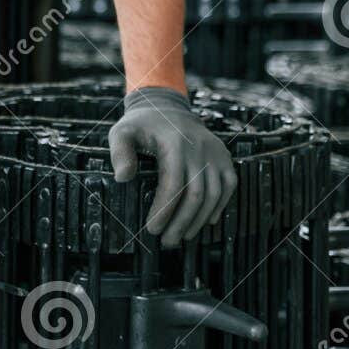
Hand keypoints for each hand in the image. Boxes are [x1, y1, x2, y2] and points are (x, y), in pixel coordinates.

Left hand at [108, 85, 237, 246]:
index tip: (153, 229)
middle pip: (196, 194)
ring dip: (199, 220)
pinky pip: (228, 185)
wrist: (166, 106)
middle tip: (167, 241)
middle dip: (181, 222)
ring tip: (183, 236)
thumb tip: (122, 178)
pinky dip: (219, 206)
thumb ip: (120, 153)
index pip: (173, 183)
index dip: (165, 210)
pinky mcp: (223, 156)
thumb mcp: (121, 132)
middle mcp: (199, 148)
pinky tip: (206, 221)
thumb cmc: (141, 124)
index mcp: (174, 143)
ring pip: (214, 194)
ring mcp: (214, 153)